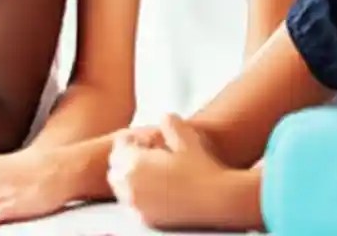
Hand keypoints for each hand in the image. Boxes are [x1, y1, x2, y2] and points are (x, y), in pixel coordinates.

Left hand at [107, 114, 229, 229]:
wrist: (220, 200)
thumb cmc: (204, 168)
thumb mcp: (187, 138)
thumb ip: (171, 123)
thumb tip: (165, 116)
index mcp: (134, 163)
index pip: (120, 146)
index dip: (133, 140)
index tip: (147, 141)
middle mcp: (130, 186)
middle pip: (116, 167)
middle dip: (128, 159)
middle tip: (148, 156)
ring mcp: (137, 205)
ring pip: (121, 187)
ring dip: (130, 177)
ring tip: (153, 172)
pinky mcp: (146, 220)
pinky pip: (131, 204)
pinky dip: (138, 195)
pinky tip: (158, 190)